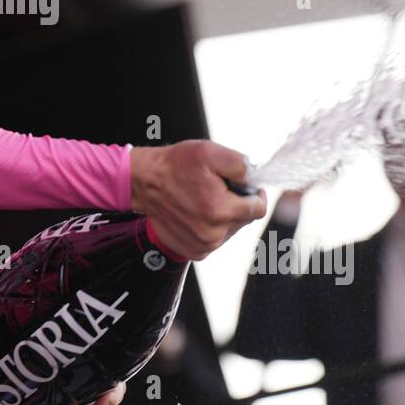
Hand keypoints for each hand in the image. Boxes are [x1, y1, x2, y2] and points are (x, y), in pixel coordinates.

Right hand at [130, 141, 266, 261]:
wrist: (145, 182)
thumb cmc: (175, 166)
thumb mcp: (209, 153)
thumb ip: (241, 165)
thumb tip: (256, 179)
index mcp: (220, 211)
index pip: (258, 209)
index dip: (255, 194)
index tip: (246, 186)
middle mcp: (212, 234)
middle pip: (245, 220)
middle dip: (237, 203)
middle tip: (218, 188)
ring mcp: (203, 245)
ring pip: (230, 230)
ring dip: (224, 216)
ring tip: (204, 199)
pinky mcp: (194, 251)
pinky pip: (215, 240)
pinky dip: (211, 227)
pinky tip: (197, 213)